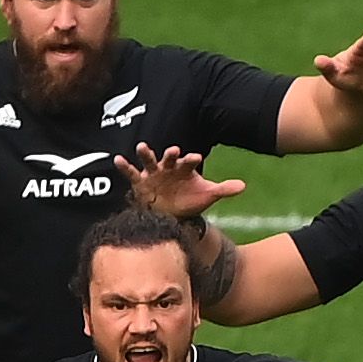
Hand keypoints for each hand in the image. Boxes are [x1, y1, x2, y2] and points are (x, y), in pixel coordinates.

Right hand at [123, 144, 246, 214]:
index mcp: (185, 169)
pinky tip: (118, 159)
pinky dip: (124, 166)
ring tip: (141, 146)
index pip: (189, 162)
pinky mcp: (140, 182)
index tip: (196, 157)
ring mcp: (153, 174)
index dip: (192, 159)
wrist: (173, 215)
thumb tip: (244, 186)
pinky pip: (131, 173)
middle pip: (169, 158)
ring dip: (146, 154)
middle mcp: (168, 168)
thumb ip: (223, 190)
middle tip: (174, 150)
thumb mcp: (208, 195)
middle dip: (171, 154)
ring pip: (148, 161)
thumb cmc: (190, 200)